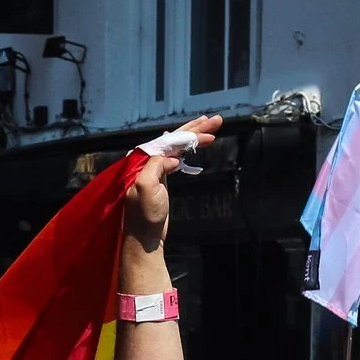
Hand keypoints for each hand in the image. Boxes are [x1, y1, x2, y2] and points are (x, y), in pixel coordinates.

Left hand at [125, 114, 220, 258]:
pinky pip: (176, 158)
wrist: (146, 239)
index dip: (189, 132)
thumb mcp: (146, 187)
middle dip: (195, 129)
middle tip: (216, 119)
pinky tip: (194, 143)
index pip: (169, 140)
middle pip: (174, 140)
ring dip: (194, 137)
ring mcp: (155, 171)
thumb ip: (156, 166)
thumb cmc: (145, 216)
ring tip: (212, 128)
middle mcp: (148, 162)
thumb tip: (172, 158)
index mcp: (143, 162)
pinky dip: (187, 150)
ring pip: (176, 147)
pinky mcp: (162, 180)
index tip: (208, 127)